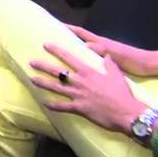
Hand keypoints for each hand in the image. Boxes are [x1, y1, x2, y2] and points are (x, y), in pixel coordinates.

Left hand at [29, 44, 148, 132]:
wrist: (126, 112)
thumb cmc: (122, 93)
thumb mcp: (116, 74)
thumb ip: (109, 63)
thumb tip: (106, 54)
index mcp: (88, 72)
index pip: (69, 58)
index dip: (57, 51)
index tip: (46, 45)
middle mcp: (80, 82)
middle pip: (58, 72)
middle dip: (43, 66)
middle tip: (32, 62)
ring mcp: (78, 95)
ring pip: (56, 88)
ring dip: (43, 83)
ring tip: (32, 79)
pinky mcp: (79, 108)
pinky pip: (63, 106)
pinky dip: (53, 105)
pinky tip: (44, 103)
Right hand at [66, 25, 157, 77]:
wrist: (148, 66)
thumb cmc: (133, 59)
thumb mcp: (117, 53)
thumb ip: (102, 48)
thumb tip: (85, 45)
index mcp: (101, 44)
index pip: (82, 33)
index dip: (70, 28)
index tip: (57, 25)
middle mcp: (99, 48)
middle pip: (80, 41)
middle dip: (67, 40)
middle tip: (51, 42)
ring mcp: (102, 57)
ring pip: (83, 54)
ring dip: (72, 54)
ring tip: (57, 59)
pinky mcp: (106, 67)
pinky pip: (90, 63)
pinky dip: (82, 65)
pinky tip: (75, 73)